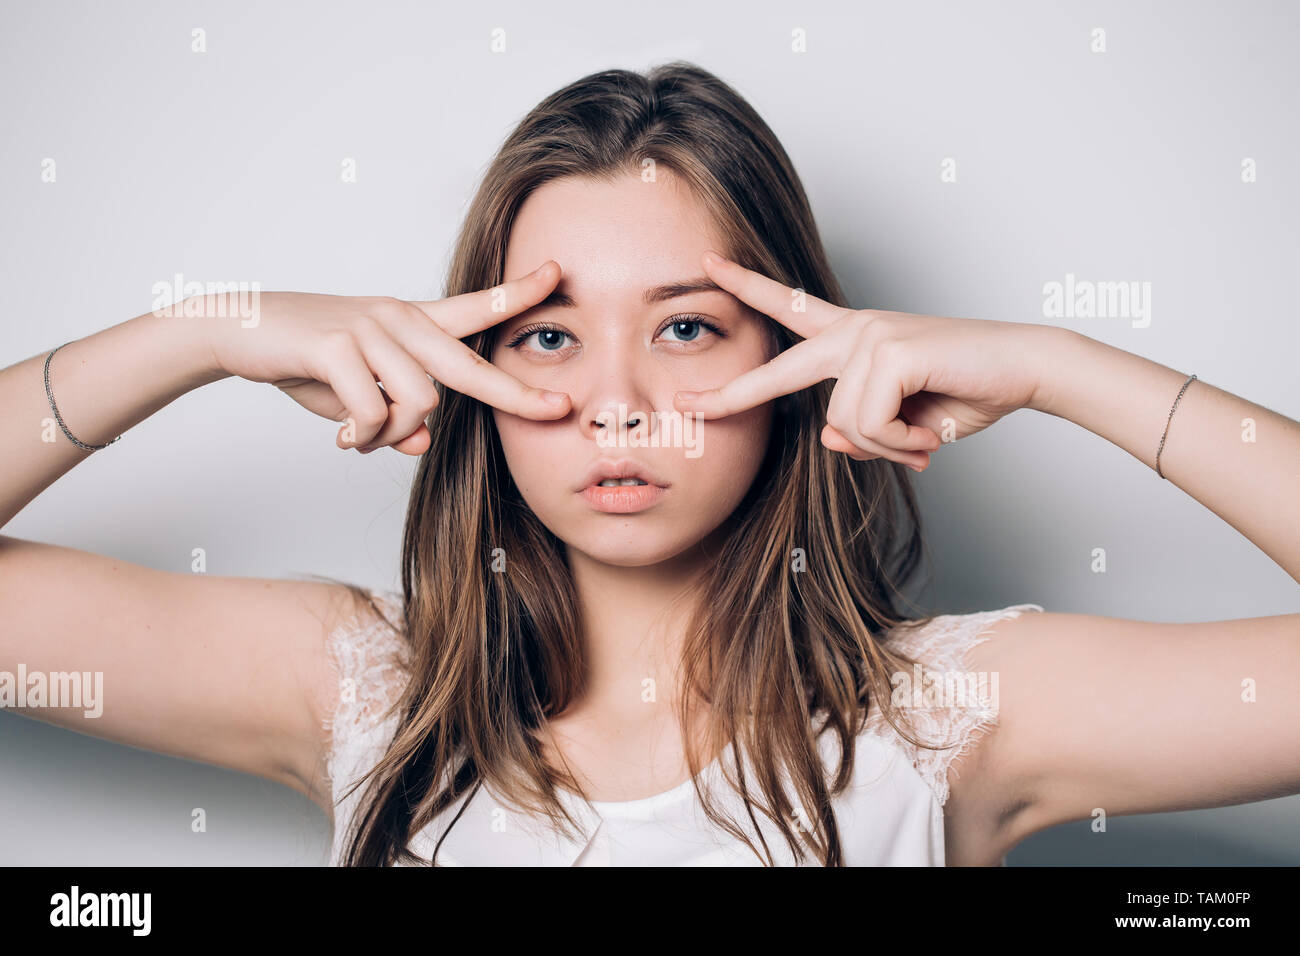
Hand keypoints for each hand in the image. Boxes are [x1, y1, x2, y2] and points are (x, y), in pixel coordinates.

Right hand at [193, 263, 571, 454]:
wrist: (239, 329)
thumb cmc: (308, 361)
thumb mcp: (358, 396)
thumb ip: (395, 418)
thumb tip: (423, 442)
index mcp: (411, 323)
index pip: (474, 306)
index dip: (517, 293)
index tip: (557, 274)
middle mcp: (398, 319)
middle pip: (469, 366)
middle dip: (516, 394)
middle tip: (560, 409)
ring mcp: (370, 330)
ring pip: (418, 404)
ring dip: (390, 434)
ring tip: (359, 437)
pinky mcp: (338, 346)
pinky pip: (373, 413)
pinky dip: (361, 437)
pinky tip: (340, 438)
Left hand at [672, 252, 1047, 470]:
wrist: (1023, 370)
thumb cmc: (966, 391)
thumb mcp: (903, 423)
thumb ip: (863, 430)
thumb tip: (831, 438)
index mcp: (855, 336)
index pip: (791, 310)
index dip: (750, 289)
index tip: (711, 265)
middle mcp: (856, 330)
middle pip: (781, 369)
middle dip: (732, 394)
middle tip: (687, 407)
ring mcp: (871, 337)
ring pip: (845, 421)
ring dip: (887, 444)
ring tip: (922, 437)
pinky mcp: (890, 350)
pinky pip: (871, 421)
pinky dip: (902, 441)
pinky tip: (928, 431)